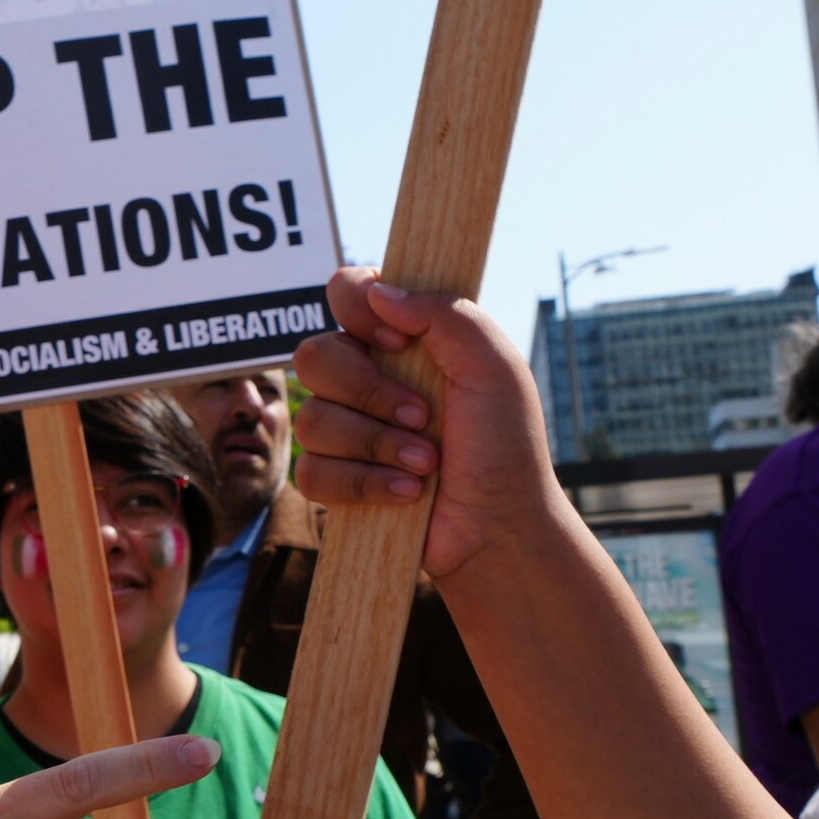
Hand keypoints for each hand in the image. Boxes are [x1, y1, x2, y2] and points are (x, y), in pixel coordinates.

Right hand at [289, 272, 555, 582]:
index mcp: (403, 341)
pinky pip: (312, 470)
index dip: (356, 309)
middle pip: (313, 356)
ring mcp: (347, 430)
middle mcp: (367, 379)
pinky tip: (406, 494)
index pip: (347, 292)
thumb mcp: (494, 366)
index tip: (397, 340)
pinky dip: (363, 482)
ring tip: (426, 465)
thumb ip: (445, 314)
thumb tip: (380, 292)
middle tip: (423, 417)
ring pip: (312, 419)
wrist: (500, 527)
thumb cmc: (505, 445)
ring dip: (376, 444)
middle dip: (368, 392)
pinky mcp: (336, 481)